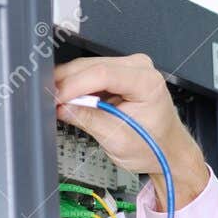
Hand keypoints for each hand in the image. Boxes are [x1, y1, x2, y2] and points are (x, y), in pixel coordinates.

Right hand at [53, 54, 210, 205]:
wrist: (167, 150)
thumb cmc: (154, 146)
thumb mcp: (118, 139)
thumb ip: (88, 119)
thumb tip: (62, 107)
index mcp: (146, 82)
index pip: (102, 73)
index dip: (74, 85)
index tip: (56, 97)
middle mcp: (139, 68)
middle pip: (91, 66)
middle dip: (67, 84)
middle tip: (50, 101)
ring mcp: (129, 68)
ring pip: (87, 68)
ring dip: (70, 85)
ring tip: (58, 103)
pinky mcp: (119, 73)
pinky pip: (90, 74)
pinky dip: (78, 87)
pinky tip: (70, 100)